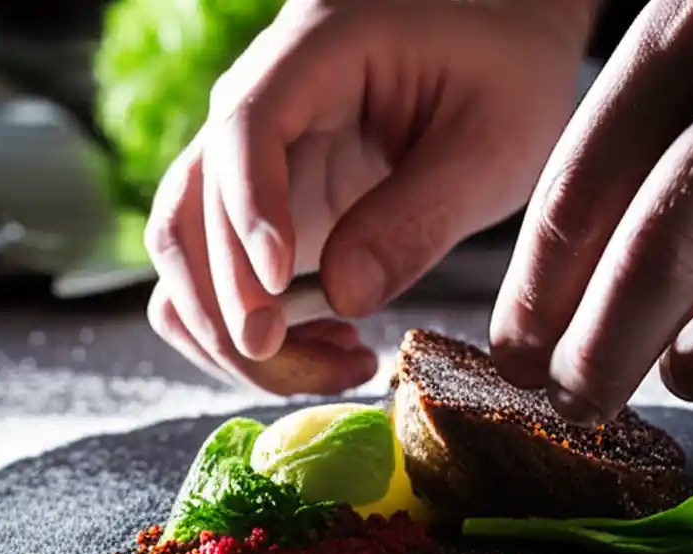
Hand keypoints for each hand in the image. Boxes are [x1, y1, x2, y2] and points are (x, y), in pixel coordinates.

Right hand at [147, 0, 597, 393]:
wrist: (503, 50)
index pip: (244, 131)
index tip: (279, 286)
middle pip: (188, 212)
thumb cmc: (506, 74)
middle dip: (232, 305)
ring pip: (187, 260)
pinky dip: (248, 332)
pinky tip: (327, 348)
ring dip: (233, 333)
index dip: (248, 211)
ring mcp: (249, 167)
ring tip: (337, 363)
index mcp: (312, 56)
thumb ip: (421, 215)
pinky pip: (216, 282)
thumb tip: (343, 297)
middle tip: (315, 364)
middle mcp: (256, 108)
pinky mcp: (261, 214)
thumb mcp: (493, 142)